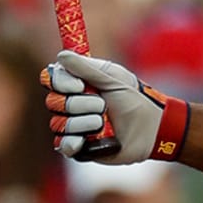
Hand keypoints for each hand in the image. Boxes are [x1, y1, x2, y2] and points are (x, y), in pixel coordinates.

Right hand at [40, 50, 188, 164]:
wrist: (150, 128)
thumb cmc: (134, 100)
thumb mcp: (112, 79)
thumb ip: (86, 68)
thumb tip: (61, 56)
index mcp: (79, 84)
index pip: (52, 79)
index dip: (60, 82)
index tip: (79, 85)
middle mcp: (72, 104)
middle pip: (53, 101)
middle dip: (79, 104)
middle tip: (102, 104)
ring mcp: (74, 126)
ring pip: (58, 123)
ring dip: (84, 122)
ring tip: (104, 122)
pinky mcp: (79, 146)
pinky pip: (62, 144)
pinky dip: (72, 142)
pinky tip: (83, 140)